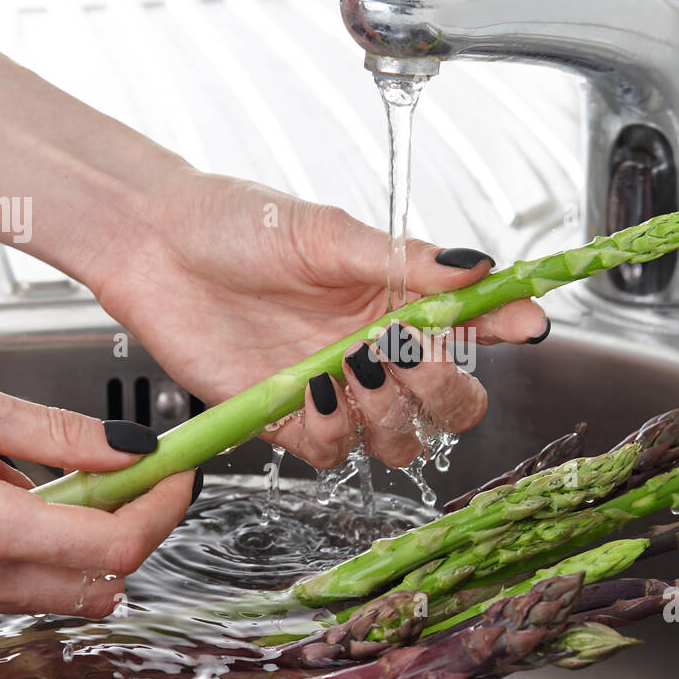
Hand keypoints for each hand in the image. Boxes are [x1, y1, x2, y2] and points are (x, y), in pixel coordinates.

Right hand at [0, 348, 194, 616]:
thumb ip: (57, 432)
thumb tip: (130, 448)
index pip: (114, 545)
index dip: (161, 508)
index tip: (176, 473)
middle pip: (96, 585)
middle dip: (131, 531)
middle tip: (133, 476)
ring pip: (54, 594)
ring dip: (83, 545)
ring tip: (67, 477)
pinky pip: (5, 589)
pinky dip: (35, 553)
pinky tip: (11, 496)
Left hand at [91, 171, 549, 468]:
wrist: (155, 248)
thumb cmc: (237, 225)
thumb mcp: (328, 233)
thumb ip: (404, 259)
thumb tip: (479, 265)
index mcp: (396, 299)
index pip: (472, 324)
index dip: (506, 326)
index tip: (523, 323)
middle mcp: (375, 351)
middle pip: (450, 404)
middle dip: (444, 389)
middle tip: (406, 354)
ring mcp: (337, 391)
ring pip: (401, 441)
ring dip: (391, 415)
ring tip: (352, 365)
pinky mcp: (290, 420)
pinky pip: (335, 453)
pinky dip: (335, 432)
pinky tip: (312, 392)